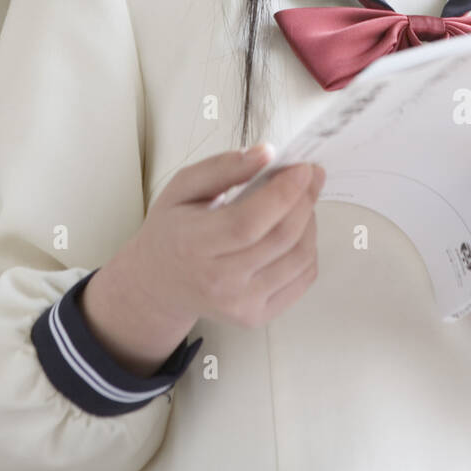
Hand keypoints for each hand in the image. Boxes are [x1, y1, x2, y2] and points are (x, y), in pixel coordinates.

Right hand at [124, 145, 326, 331]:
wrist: (160, 283)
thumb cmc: (172, 229)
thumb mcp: (182, 187)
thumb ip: (222, 167)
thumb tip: (266, 154)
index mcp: (194, 245)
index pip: (250, 222)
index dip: (284, 193)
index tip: (302, 168)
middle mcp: (220, 282)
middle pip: (282, 238)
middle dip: (305, 199)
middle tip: (310, 174)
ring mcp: (242, 304)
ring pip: (300, 258)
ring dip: (310, 222)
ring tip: (301, 201)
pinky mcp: (258, 317)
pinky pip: (302, 279)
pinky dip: (309, 248)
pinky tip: (297, 230)